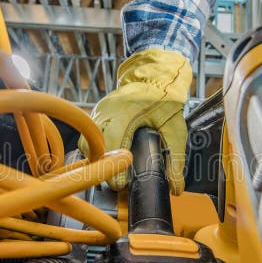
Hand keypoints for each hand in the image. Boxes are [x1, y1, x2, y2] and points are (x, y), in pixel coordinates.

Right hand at [78, 48, 191, 194]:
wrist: (156, 74)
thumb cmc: (166, 99)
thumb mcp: (175, 128)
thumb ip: (176, 157)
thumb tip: (176, 188)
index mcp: (125, 113)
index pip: (110, 145)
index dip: (113, 169)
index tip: (122, 184)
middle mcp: (107, 111)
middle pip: (92, 146)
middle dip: (102, 166)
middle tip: (117, 181)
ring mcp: (99, 110)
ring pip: (86, 142)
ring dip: (96, 158)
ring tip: (112, 171)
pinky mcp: (97, 112)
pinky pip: (89, 134)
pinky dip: (95, 148)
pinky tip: (108, 157)